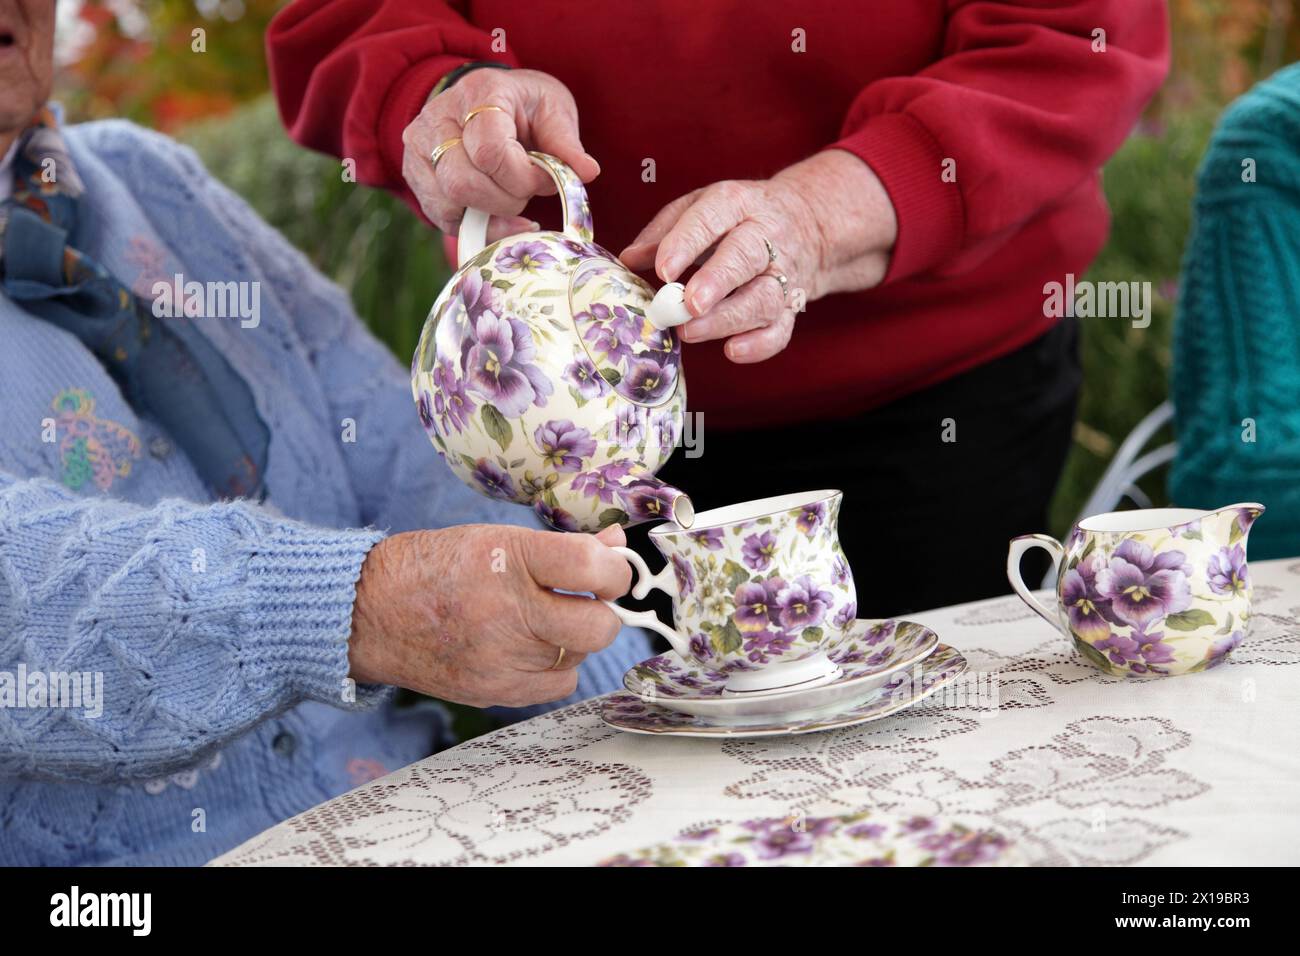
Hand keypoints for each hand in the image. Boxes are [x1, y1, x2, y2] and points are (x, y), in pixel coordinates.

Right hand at [348, 524, 631, 707]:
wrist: (370, 612)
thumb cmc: (436, 567)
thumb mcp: (496, 539)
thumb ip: (562, 547)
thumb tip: (616, 545)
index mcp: (509, 560)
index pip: (593, 567)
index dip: (615, 570)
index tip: (609, 570)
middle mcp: (507, 612)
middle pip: (599, 627)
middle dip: (602, 612)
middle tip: (585, 600)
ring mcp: (500, 658)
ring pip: (580, 657)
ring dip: (573, 638)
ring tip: (540, 620)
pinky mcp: (495, 691)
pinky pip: (558, 684)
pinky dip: (554, 667)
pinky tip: (528, 647)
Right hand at [400, 67, 600, 236]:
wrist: (489, 100)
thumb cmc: (527, 107)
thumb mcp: (553, 112)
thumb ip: (566, 144)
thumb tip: (587, 172)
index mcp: (479, 93)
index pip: (490, 151)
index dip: (521, 179)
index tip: (542, 180)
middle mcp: (438, 116)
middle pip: (462, 182)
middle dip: (505, 201)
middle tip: (525, 194)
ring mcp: (419, 147)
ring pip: (447, 202)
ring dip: (488, 215)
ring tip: (510, 201)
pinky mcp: (415, 174)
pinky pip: (441, 216)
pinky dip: (474, 225)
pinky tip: (496, 216)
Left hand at [619, 150, 896, 362]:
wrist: (807, 223)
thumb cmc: (738, 218)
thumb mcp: (701, 207)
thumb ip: (664, 231)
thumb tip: (627, 259)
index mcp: (737, 204)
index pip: (712, 218)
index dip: (687, 244)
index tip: (663, 270)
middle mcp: (765, 237)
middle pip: (746, 256)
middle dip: (717, 280)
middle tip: (688, 304)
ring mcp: (783, 274)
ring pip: (763, 297)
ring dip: (728, 318)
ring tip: (690, 332)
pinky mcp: (792, 305)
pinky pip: (782, 329)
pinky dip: (760, 344)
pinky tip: (732, 350)